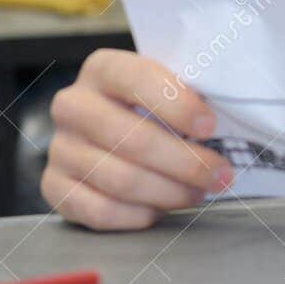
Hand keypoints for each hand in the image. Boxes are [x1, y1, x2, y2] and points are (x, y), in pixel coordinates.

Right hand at [40, 49, 233, 229]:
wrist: (115, 130)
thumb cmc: (157, 107)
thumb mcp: (172, 87)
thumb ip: (192, 96)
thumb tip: (231, 122)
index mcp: (103, 68)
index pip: (137, 78)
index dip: (177, 105)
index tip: (211, 126)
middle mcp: (73, 104)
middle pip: (131, 139)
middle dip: (185, 162)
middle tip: (220, 174)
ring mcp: (60, 147)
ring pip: (119, 178)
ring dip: (168, 192)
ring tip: (199, 192)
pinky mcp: (53, 186)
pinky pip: (97, 210)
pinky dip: (136, 215)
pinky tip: (160, 210)